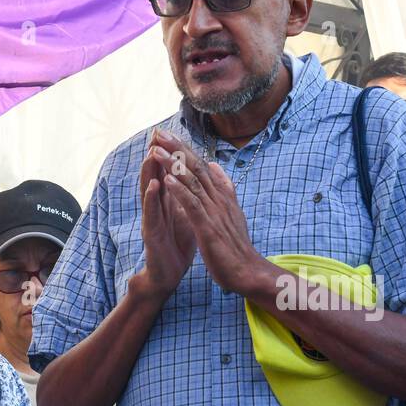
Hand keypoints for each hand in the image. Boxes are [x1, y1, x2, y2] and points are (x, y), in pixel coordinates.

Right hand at [139, 129, 197, 296]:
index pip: (167, 174)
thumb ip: (186, 196)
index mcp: (167, 202)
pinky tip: (154, 184)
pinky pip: (151, 213)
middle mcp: (157, 207)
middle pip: (155, 176)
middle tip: (157, 133)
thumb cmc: (177, 244)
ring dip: (149, 171)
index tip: (172, 133)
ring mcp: (152, 219)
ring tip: (152, 152)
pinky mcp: (151, 234)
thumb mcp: (185, 215)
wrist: (169, 274)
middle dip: (156, 155)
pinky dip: (151, 198)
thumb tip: (194, 177)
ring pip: (149, 191)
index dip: (170, 155)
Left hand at [154, 129, 267, 294]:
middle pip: (196, 167)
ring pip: (192, 182)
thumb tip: (215, 166)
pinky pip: (192, 205)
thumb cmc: (237, 247)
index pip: (202, 166)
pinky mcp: (208, 228)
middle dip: (177, 149)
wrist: (248, 272)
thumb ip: (224, 188)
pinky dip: (180, 191)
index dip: (185, 150)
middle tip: (159, 132)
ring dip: (173, 165)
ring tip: (156, 150)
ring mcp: (214, 212)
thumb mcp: (232, 212)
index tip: (169, 135)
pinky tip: (167, 180)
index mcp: (222, 196)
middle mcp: (219, 199)